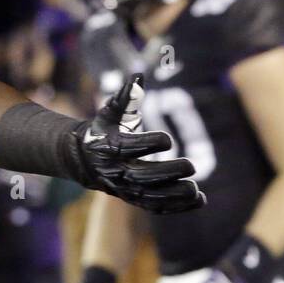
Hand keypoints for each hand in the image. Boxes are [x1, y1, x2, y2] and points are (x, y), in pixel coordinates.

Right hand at [71, 74, 204, 213]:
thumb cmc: (102, 131)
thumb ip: (124, 97)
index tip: (167, 139)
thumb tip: (138, 76)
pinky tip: (199, 201)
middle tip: (191, 166)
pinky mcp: (135, 199)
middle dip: (168, 173)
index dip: (147, 144)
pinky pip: (156, 206)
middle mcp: (116, 172)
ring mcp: (126, 189)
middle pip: (142, 177)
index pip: (128, 148)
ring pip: (151, 197)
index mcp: (108, 148)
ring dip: (175, 196)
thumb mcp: (109, 113)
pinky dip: (178, 206)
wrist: (84, 160)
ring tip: (197, 191)